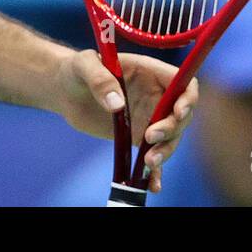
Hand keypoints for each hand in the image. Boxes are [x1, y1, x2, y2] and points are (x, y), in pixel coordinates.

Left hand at [54, 49, 199, 193]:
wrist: (65, 91)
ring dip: (166, 150)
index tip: (177, 113)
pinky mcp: (137, 137)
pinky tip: (154, 185)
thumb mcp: (83, 66)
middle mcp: (154, 94)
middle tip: (149, 137)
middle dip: (172, 127)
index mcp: (149, 71)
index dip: (187, 97)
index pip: (182, 82)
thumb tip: (117, 104)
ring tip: (148, 161)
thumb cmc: (75, 70)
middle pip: (180, 113)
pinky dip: (155, 171)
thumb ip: (100, 80)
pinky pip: (153, 154)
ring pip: (170, 137)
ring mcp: (148, 117)